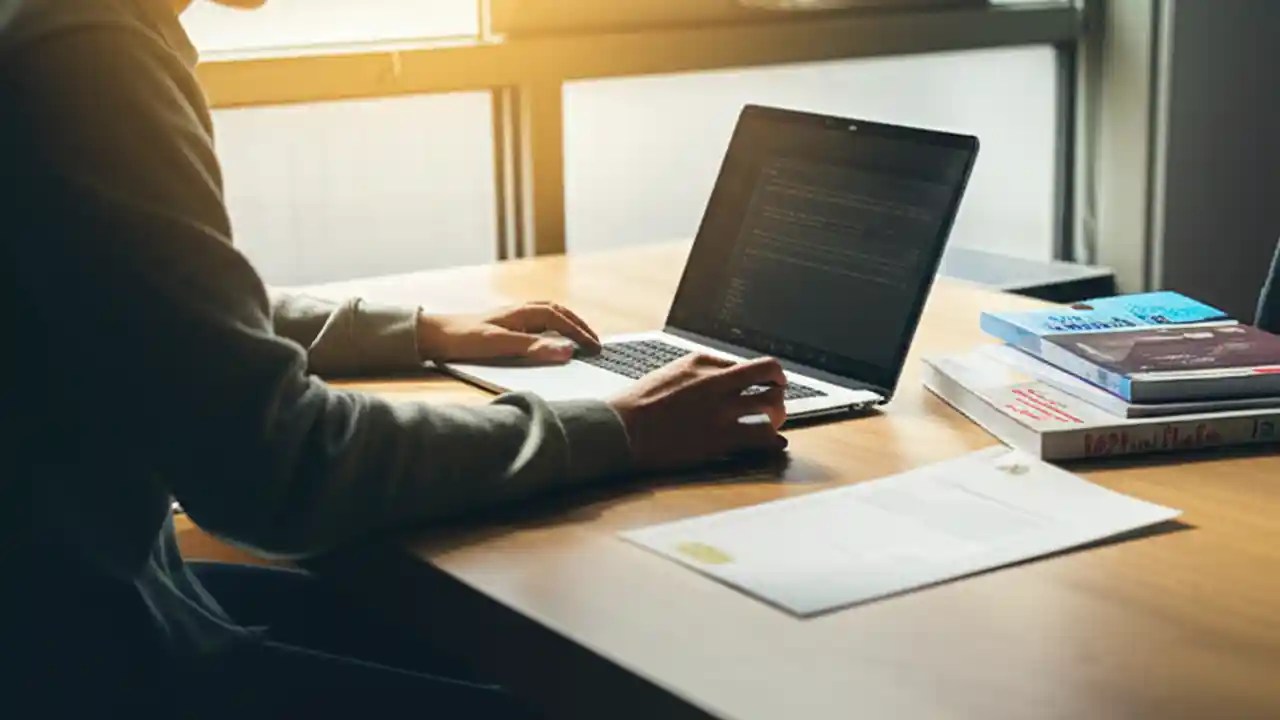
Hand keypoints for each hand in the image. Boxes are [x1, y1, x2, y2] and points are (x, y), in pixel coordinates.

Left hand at [417, 302, 601, 362]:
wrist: (434, 335)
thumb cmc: (464, 339)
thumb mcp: (500, 345)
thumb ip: (533, 347)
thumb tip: (567, 350)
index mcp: (522, 313)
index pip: (561, 319)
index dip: (580, 333)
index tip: (595, 348)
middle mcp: (520, 310)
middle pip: (558, 312)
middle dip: (579, 325)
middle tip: (595, 343)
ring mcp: (512, 315)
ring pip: (549, 314)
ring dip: (567, 323)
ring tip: (580, 337)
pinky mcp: (504, 323)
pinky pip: (538, 320)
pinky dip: (553, 326)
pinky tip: (550, 337)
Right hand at [609, 354, 788, 471]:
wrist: (620, 429)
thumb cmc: (639, 404)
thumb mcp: (670, 372)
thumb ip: (701, 370)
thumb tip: (728, 372)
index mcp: (703, 364)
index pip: (747, 364)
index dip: (763, 375)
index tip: (766, 382)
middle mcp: (716, 383)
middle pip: (769, 374)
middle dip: (779, 387)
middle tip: (777, 397)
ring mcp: (720, 412)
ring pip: (771, 408)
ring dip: (777, 415)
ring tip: (773, 422)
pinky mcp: (719, 439)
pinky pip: (761, 438)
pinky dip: (773, 442)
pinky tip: (775, 444)